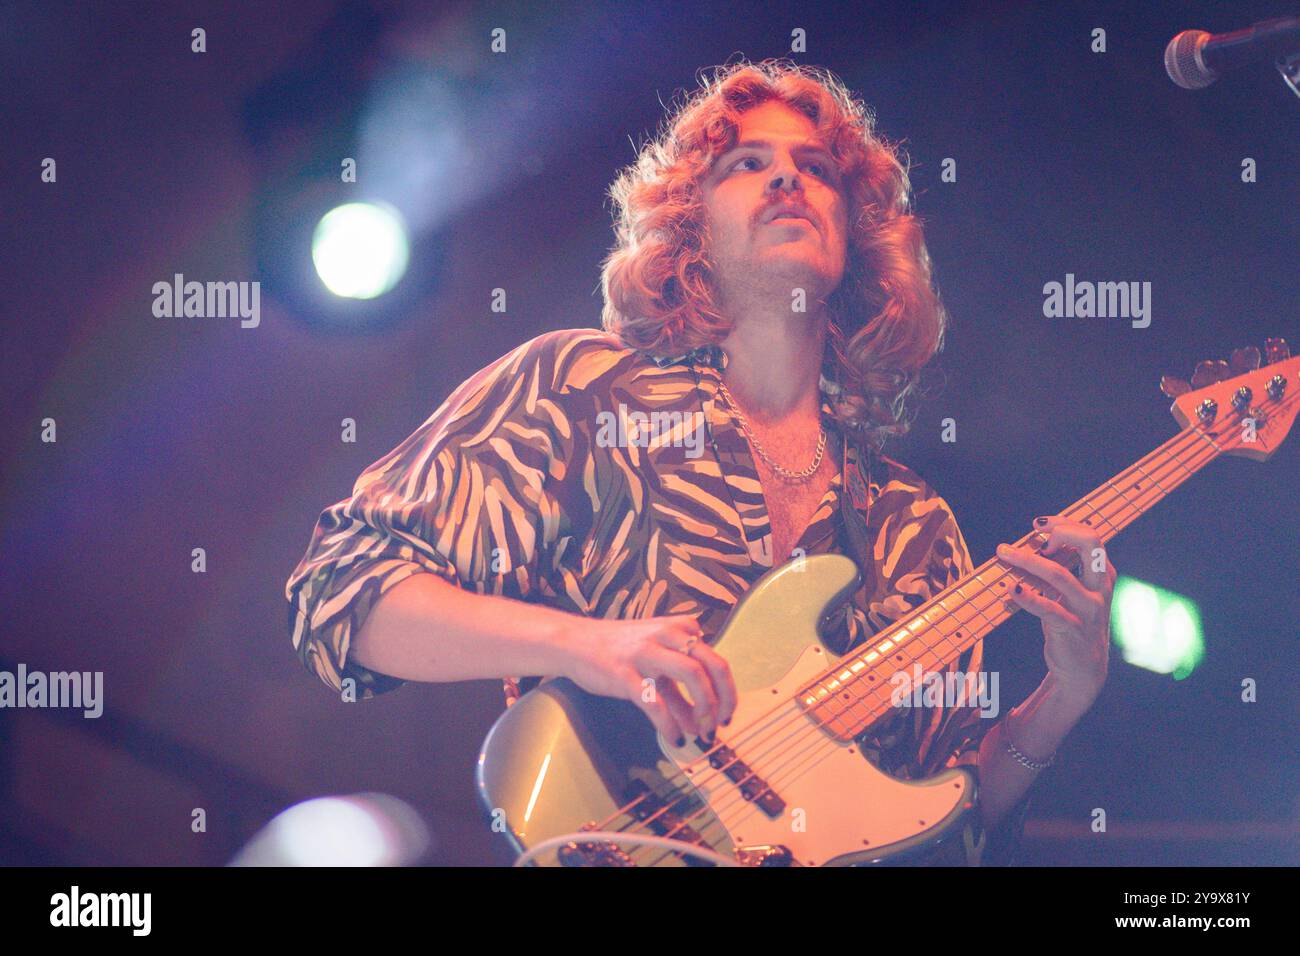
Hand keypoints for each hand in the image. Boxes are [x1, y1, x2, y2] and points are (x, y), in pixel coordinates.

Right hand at [563, 614, 736, 745]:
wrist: (573, 642)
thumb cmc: (617, 653)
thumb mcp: (653, 667)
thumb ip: (677, 695)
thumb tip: (697, 726)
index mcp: (678, 629)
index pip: (715, 660)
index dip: (726, 691)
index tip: (725, 714)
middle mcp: (666, 636)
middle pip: (712, 664)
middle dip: (724, 699)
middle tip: (721, 725)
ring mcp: (645, 653)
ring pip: (692, 674)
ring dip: (704, 707)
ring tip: (701, 732)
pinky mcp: (624, 673)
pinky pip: (655, 701)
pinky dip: (669, 724)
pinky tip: (674, 738)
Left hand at [996, 516, 1114, 711]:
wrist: (1083, 670)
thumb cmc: (1072, 621)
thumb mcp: (1072, 593)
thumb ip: (1060, 569)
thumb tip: (1029, 543)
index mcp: (1102, 575)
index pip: (1091, 537)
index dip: (1065, 525)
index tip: (1039, 524)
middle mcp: (1099, 588)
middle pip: (1091, 545)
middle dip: (1061, 531)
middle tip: (1032, 531)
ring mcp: (1088, 609)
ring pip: (1060, 574)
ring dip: (1027, 560)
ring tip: (1004, 553)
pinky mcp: (1072, 628)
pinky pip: (1048, 609)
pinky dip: (1027, 597)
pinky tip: (1011, 589)